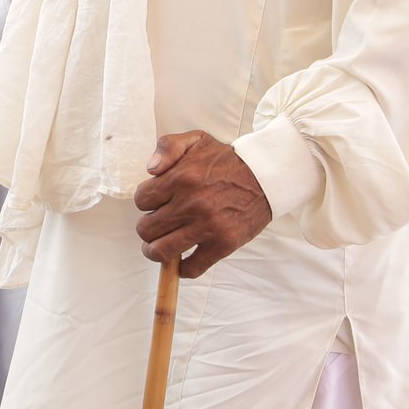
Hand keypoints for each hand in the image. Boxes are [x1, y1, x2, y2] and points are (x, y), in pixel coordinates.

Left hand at [133, 132, 270, 278]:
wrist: (266, 176)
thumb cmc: (227, 161)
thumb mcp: (196, 140)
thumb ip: (167, 146)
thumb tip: (150, 170)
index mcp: (181, 177)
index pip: (142, 200)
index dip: (145, 203)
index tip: (156, 204)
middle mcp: (192, 203)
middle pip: (146, 229)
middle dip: (148, 228)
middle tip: (159, 226)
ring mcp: (207, 226)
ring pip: (161, 252)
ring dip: (156, 252)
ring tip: (161, 247)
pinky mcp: (223, 244)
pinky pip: (192, 268)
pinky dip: (184, 268)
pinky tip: (185, 259)